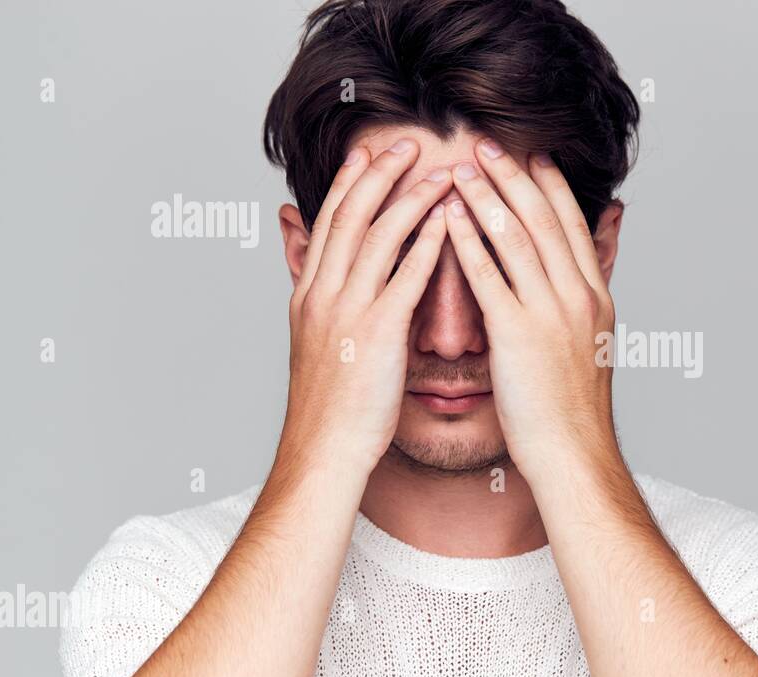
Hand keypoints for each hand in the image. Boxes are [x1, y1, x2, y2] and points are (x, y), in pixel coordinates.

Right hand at [280, 140, 452, 471]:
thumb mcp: (316, 345)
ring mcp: (345, 312)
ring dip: (411, 199)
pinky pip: (404, 278)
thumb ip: (322, 303)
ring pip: (377, 237)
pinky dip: (427, 245)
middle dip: (378, 175)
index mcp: (308, 295)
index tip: (369, 154)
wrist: (322, 453)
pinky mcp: (375, 334)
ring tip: (441, 171)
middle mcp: (321, 295)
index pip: (328, 223)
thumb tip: (326, 283)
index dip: (350, 184)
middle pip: (349, 217)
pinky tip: (449, 223)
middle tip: (406, 142)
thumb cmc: (330, 410)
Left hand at [445, 141, 618, 482]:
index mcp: (596, 299)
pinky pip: (490, 277)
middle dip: (514, 177)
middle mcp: (578, 297)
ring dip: (487, 198)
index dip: (551, 188)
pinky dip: (469, 242)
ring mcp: (551, 314)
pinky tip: (449, 218)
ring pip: (518, 239)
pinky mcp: (520, 335)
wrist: (575, 455)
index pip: (574, 227)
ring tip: (460, 168)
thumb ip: (584, 308)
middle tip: (488, 144)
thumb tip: (581, 287)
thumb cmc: (574, 414)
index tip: (533, 157)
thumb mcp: (592, 350)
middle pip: (545, 221)